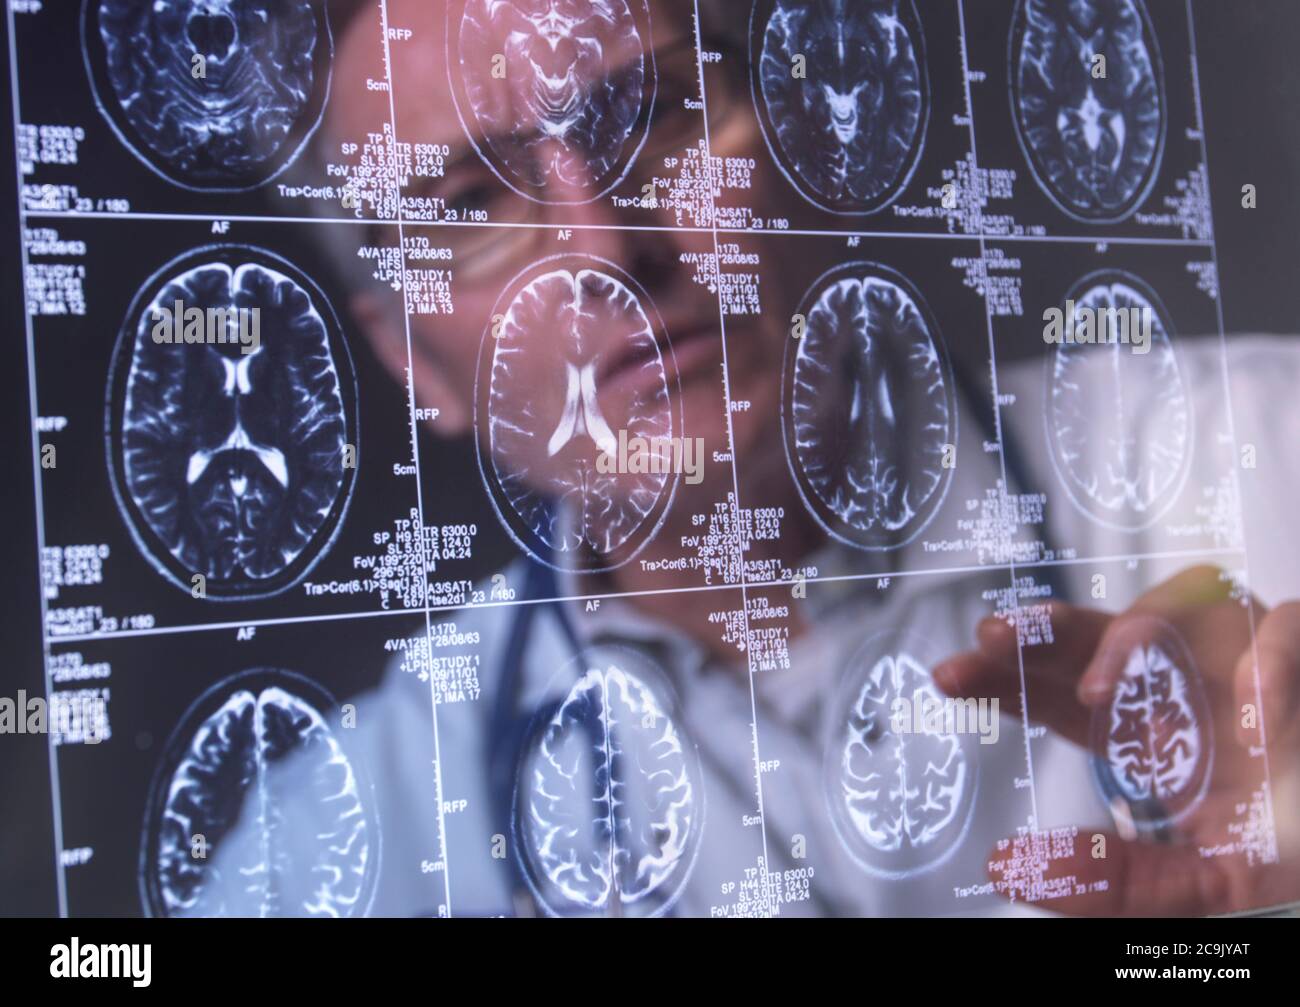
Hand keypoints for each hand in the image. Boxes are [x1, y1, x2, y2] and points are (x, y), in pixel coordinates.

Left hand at [934, 565, 1299, 914]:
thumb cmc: (1282, 846)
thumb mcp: (1197, 884)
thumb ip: (1115, 881)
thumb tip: (1007, 868)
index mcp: (1143, 727)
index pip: (1057, 689)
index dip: (1005, 678)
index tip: (949, 678)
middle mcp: (1181, 682)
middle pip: (1093, 638)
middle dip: (1039, 635)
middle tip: (988, 640)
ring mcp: (1241, 661)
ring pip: (1178, 608)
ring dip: (1135, 638)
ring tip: (1099, 693)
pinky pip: (1286, 628)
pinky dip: (1270, 660)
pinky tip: (1252, 712)